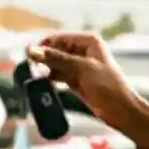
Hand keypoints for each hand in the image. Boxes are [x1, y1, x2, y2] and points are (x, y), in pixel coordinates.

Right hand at [28, 32, 148, 148]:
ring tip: (32, 76)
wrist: (121, 110)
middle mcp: (82, 50)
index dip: (42, 45)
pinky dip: (49, 78)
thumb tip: (31, 50)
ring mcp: (78, 66)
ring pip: (54, 63)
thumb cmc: (107, 86)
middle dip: (42, 58)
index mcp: (88, 41)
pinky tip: (41, 83)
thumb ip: (56, 59)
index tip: (27, 55)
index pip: (58, 37)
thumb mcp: (81, 69)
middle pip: (54, 50)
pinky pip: (58, 75)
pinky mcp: (75, 80)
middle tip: (28, 67)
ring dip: (44, 68)